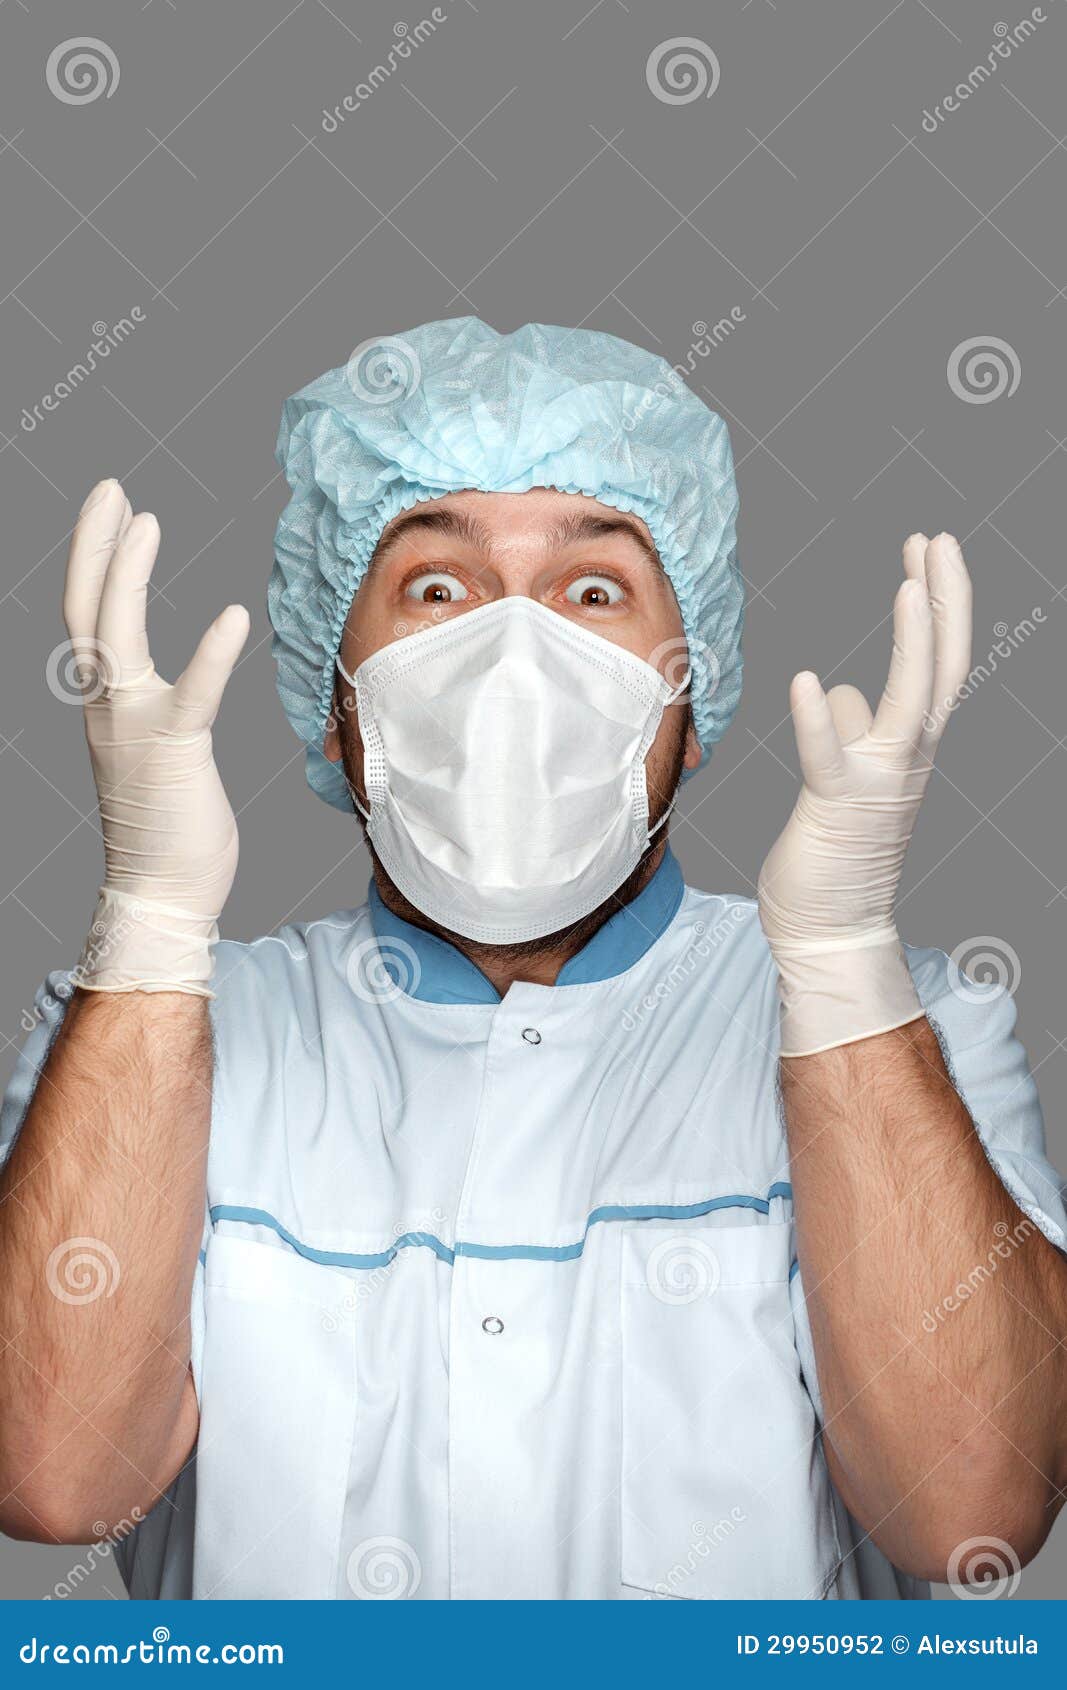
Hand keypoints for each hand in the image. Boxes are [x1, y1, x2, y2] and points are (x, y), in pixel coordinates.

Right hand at [63, 479, 249, 992]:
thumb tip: (174, 695)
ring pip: (113, 633)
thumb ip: (160, 715)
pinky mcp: (171, 750)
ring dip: (125, 572)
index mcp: (105, 705)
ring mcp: (131, 726)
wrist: (158, 897)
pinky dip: (210, 654)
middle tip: (110, 487)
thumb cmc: (169, 832)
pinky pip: (190, 693)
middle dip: (95, 543)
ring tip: (144, 518)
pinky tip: (234, 617)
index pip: (90, 619)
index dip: (99, 563)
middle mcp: (105, 707)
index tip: (116, 515)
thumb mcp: (159, 756)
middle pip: (86, 608)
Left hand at [757, 532, 971, 1056]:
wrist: (832, 931)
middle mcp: (908, 757)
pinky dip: (820, 721)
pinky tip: (806, 680)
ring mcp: (878, 782)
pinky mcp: (836, 808)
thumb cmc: (836, 853)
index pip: (937, 663)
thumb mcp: (846, 776)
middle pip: (940, 667)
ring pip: (909, 702)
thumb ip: (851, 729)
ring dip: (913, 641)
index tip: (932, 550)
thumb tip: (841, 691)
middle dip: (944, 600)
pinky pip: (830, 758)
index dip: (941, 605)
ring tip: (910, 581)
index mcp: (909, 746)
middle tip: (939, 539)